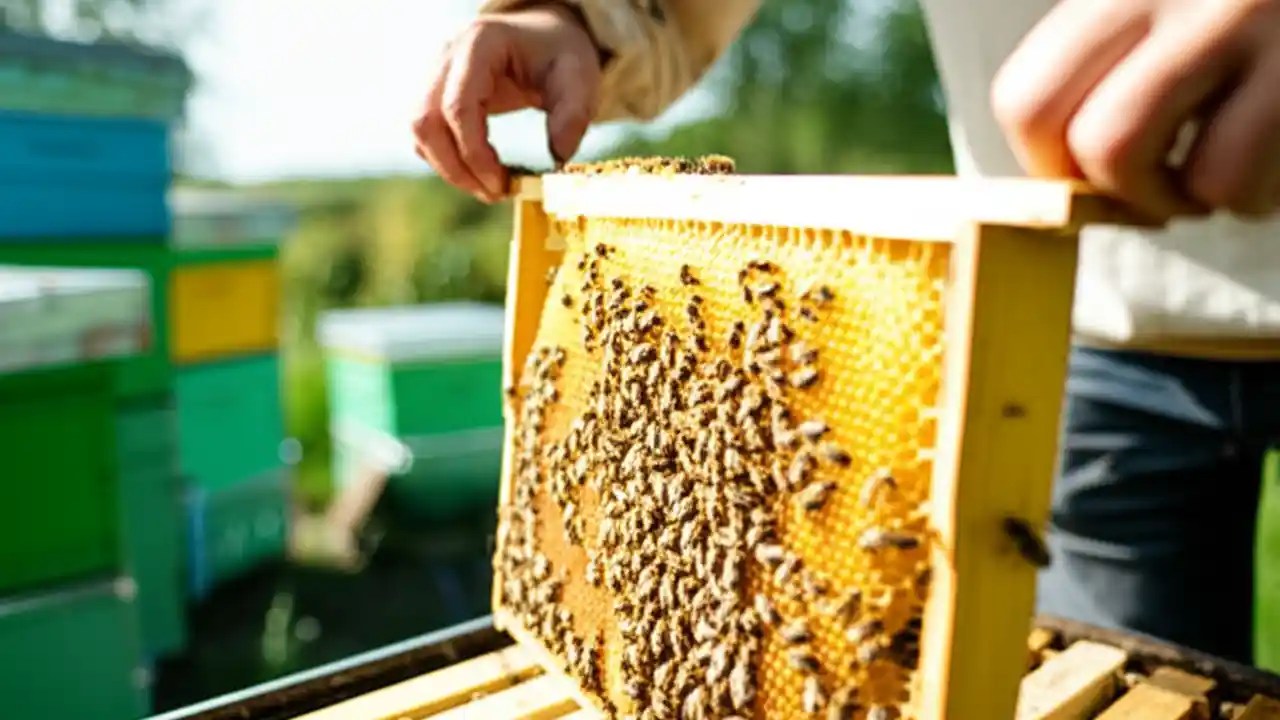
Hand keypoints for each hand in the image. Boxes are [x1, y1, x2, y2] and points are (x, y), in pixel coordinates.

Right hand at [411, 4, 602, 202]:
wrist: (544, 37)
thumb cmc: (560, 54)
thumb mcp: (580, 76)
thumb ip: (574, 114)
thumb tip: (558, 157)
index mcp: (479, 44)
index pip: (458, 106)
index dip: (474, 153)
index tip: (502, 184)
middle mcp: (447, 56)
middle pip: (425, 122)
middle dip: (456, 169)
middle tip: (495, 194)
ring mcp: (435, 74)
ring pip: (420, 133)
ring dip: (449, 169)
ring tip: (490, 189)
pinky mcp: (435, 94)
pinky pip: (426, 135)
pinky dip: (447, 160)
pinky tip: (480, 173)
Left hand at [991, 0, 1279, 220]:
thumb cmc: (1244, 11)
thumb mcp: (1168, 5)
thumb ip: (1112, 66)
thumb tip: (1057, 178)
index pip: (1026, 98)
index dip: (1044, 161)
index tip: (1078, 173)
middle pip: (1090, 141)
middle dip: (1111, 193)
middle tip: (1146, 192)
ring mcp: (1255, 25)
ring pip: (1167, 171)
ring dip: (1185, 201)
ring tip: (1214, 174)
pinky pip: (1244, 180)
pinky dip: (1249, 198)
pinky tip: (1270, 163)